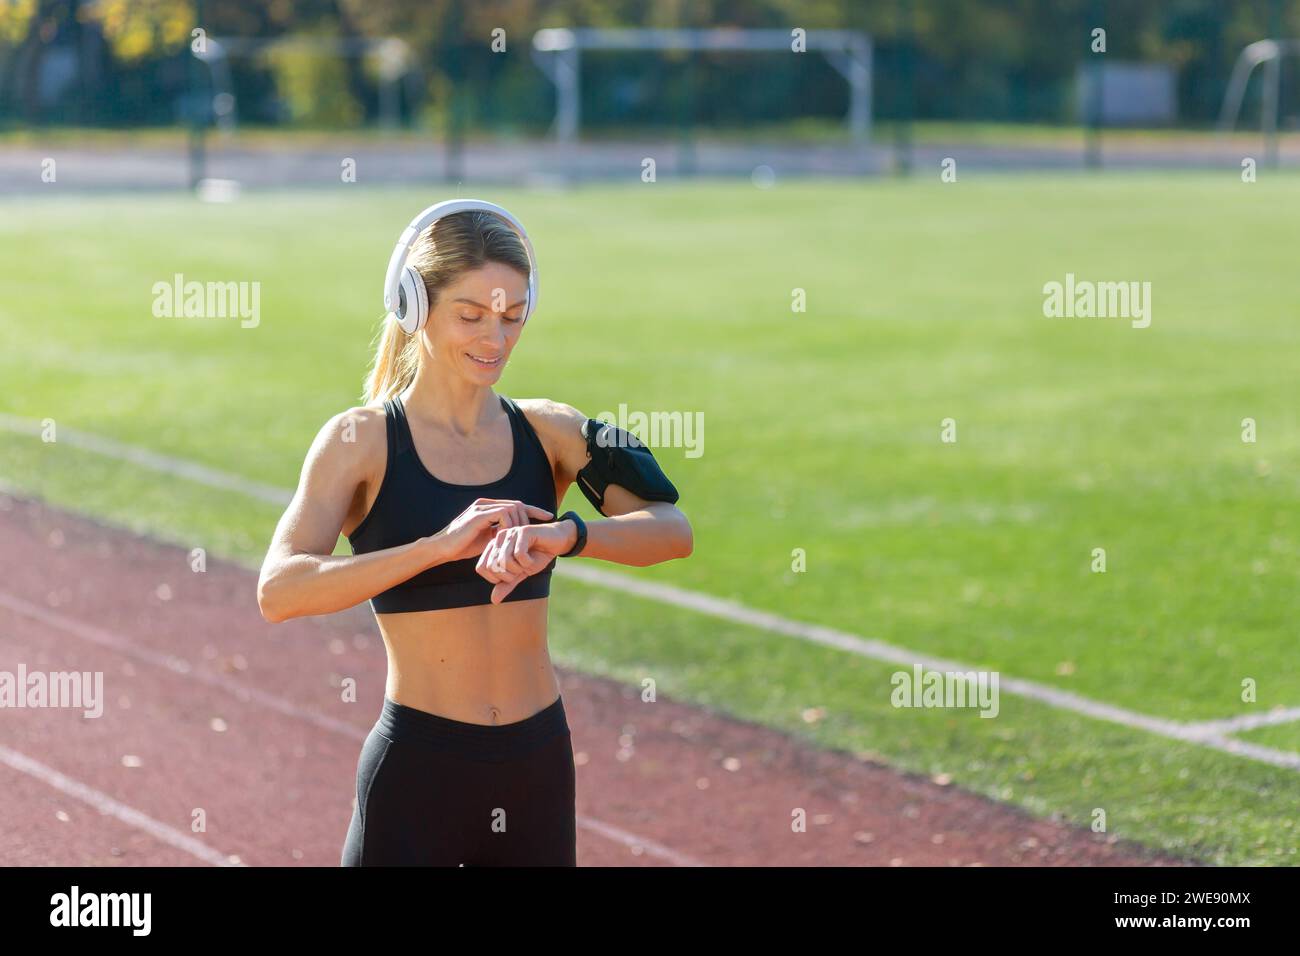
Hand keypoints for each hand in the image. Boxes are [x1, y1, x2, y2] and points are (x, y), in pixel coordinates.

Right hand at [430, 498, 553, 564]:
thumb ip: (500, 533)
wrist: (443, 549)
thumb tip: (515, 537)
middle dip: (529, 517)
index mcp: (488, 509)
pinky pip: (503, 514)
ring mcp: (482, 508)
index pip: (516, 505)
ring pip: (512, 508)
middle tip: (533, 533)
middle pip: (517, 504)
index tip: (549, 516)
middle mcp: (486, 504)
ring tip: (520, 538)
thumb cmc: (462, 546)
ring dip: (519, 524)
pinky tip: (509, 537)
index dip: (533, 510)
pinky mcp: (478, 515)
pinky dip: (509, 525)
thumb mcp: (487, 539)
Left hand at [475, 520, 575, 603]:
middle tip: (521, 569)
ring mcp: (510, 533)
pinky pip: (519, 554)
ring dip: (519, 568)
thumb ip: (506, 584)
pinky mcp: (523, 531)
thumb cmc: (537, 556)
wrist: (557, 542)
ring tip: (527, 563)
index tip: (512, 575)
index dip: (496, 578)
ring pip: (505, 561)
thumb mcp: (520, 573)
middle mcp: (499, 539)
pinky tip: (533, 557)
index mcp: (494, 547)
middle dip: (509, 575)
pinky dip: (528, 562)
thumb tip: (494, 601)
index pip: (482, 568)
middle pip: (493, 566)